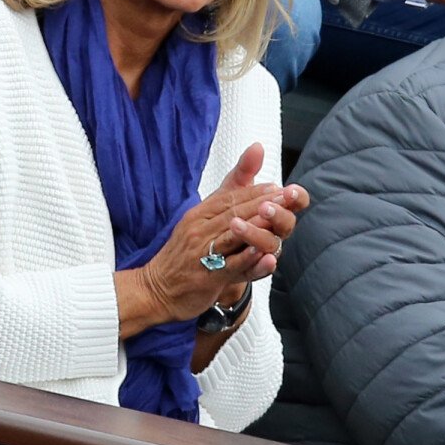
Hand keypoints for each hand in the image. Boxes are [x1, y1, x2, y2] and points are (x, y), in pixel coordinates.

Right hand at [116, 145, 307, 332]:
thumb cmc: (184, 255)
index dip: (255, 191)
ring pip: (233, 236)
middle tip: (288, 197)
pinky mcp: (206, 277)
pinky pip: (230, 267)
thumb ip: (227, 197)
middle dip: (263, 203)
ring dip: (257, 226)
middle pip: (234, 212)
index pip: (230, 198)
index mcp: (198, 214)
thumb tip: (251, 155)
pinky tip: (265, 256)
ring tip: (278, 219)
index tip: (278, 187)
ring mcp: (202, 253)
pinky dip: (247, 261)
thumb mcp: (200, 221)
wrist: (156, 289)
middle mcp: (199, 229)